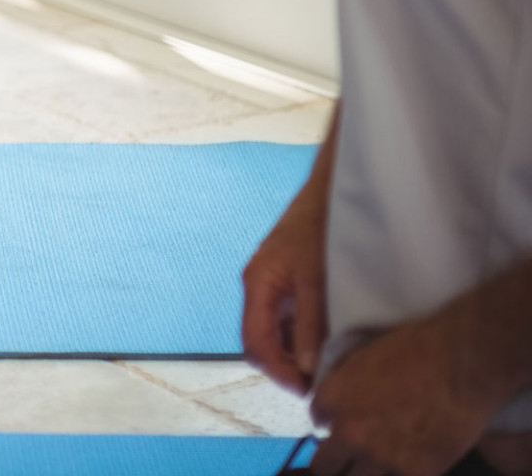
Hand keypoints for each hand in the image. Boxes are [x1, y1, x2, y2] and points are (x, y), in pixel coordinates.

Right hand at [242, 189, 328, 391]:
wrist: (329, 192)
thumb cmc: (320, 229)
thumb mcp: (317, 282)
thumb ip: (310, 326)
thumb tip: (306, 369)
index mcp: (257, 285)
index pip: (255, 345)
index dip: (278, 373)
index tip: (307, 391)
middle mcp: (258, 287)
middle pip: (261, 341)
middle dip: (286, 367)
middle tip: (320, 384)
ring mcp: (271, 284)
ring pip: (275, 332)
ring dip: (295, 353)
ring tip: (326, 366)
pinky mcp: (286, 280)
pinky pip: (286, 318)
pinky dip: (301, 336)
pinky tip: (325, 341)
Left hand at [307, 310, 497, 475]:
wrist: (462, 363)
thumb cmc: (415, 347)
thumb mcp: (362, 357)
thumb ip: (343, 385)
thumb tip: (337, 400)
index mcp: (332, 400)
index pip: (317, 422)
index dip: (332, 421)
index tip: (345, 421)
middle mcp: (349, 433)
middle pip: (325, 465)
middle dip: (336, 458)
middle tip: (352, 453)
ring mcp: (381, 457)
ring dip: (364, 470)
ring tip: (381, 459)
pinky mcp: (416, 472)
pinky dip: (401, 473)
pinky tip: (410, 463)